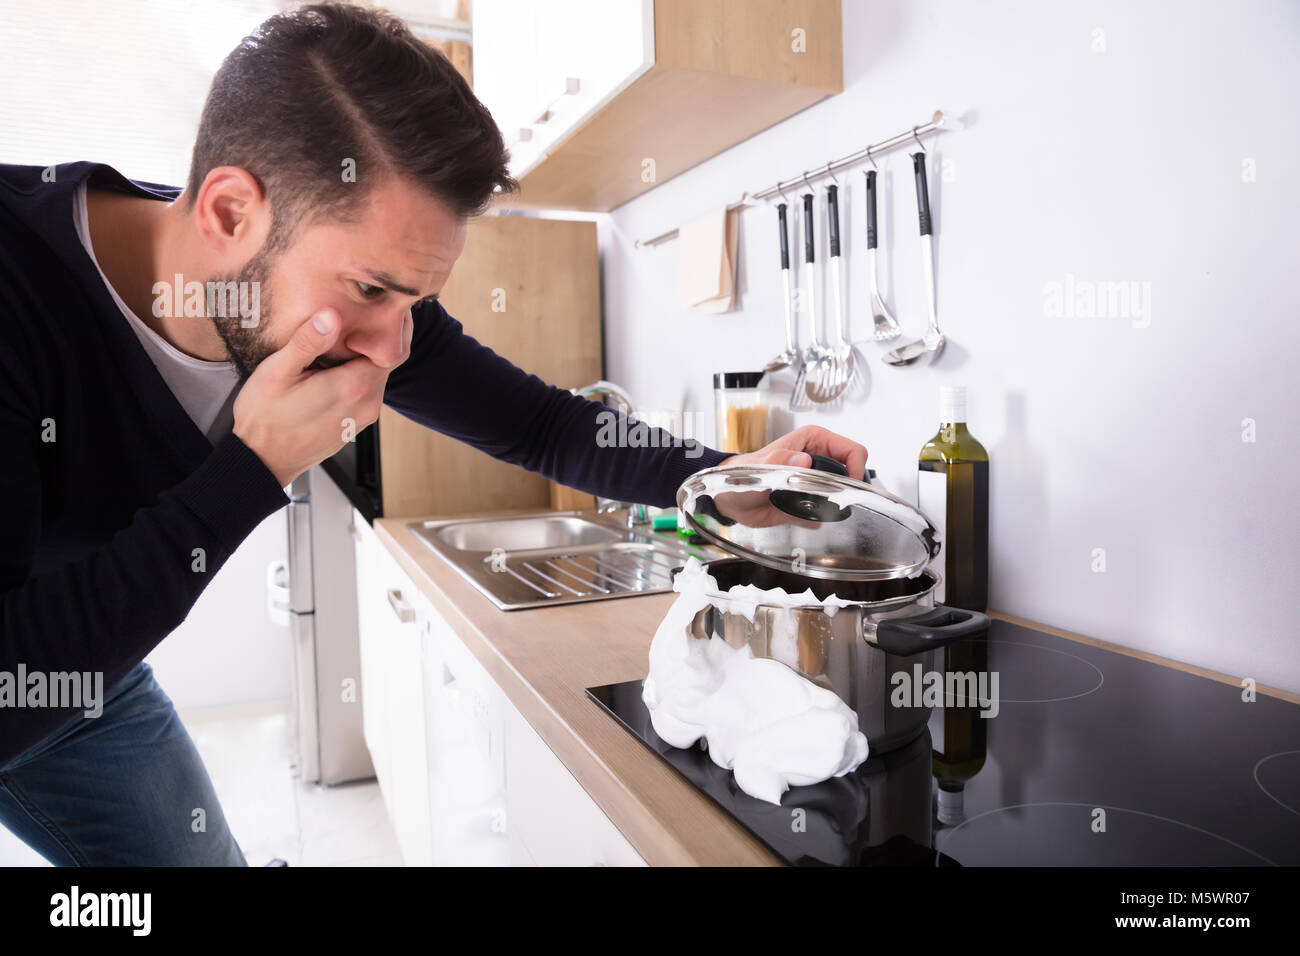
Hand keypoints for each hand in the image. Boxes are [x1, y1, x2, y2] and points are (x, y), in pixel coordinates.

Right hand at [233, 308, 413, 485]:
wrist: (261, 462)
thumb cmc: (264, 418)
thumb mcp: (278, 372)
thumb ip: (308, 342)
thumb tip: (332, 315)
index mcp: (354, 387)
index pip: (396, 349)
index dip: (394, 325)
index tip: (383, 305)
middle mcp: (368, 404)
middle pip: (388, 362)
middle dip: (378, 337)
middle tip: (361, 312)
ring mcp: (364, 417)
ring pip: (378, 376)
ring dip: (366, 356)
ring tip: (343, 336)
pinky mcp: (355, 424)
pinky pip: (368, 391)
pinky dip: (359, 373)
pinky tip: (334, 364)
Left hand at [707, 425, 867, 527]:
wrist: (728, 498)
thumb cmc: (740, 473)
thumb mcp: (758, 467)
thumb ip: (779, 461)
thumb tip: (803, 459)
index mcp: (812, 441)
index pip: (851, 450)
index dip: (857, 469)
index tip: (848, 487)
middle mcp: (817, 460)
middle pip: (850, 474)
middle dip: (843, 491)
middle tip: (825, 502)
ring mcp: (815, 482)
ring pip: (840, 495)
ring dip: (829, 507)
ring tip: (804, 508)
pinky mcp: (809, 502)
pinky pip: (825, 514)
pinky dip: (817, 520)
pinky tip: (797, 516)